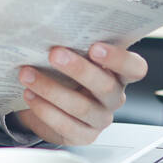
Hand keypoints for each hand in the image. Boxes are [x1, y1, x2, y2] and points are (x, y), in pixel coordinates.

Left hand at [8, 43, 147, 144]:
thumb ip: (73, 45)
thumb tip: (53, 27)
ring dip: (51, 89)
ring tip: (28, 74)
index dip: (118, 59)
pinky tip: (30, 94)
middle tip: (54, 53)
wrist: (48, 103)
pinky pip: (66, 125)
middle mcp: (114, 97)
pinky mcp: (83, 136)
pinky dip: (45, 109)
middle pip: (105, 86)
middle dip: (78, 69)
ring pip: (81, 106)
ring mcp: (100, 119)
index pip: (134, 68)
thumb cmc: (64, 73)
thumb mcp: (73, 56)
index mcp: (119, 74)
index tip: (95, 47)